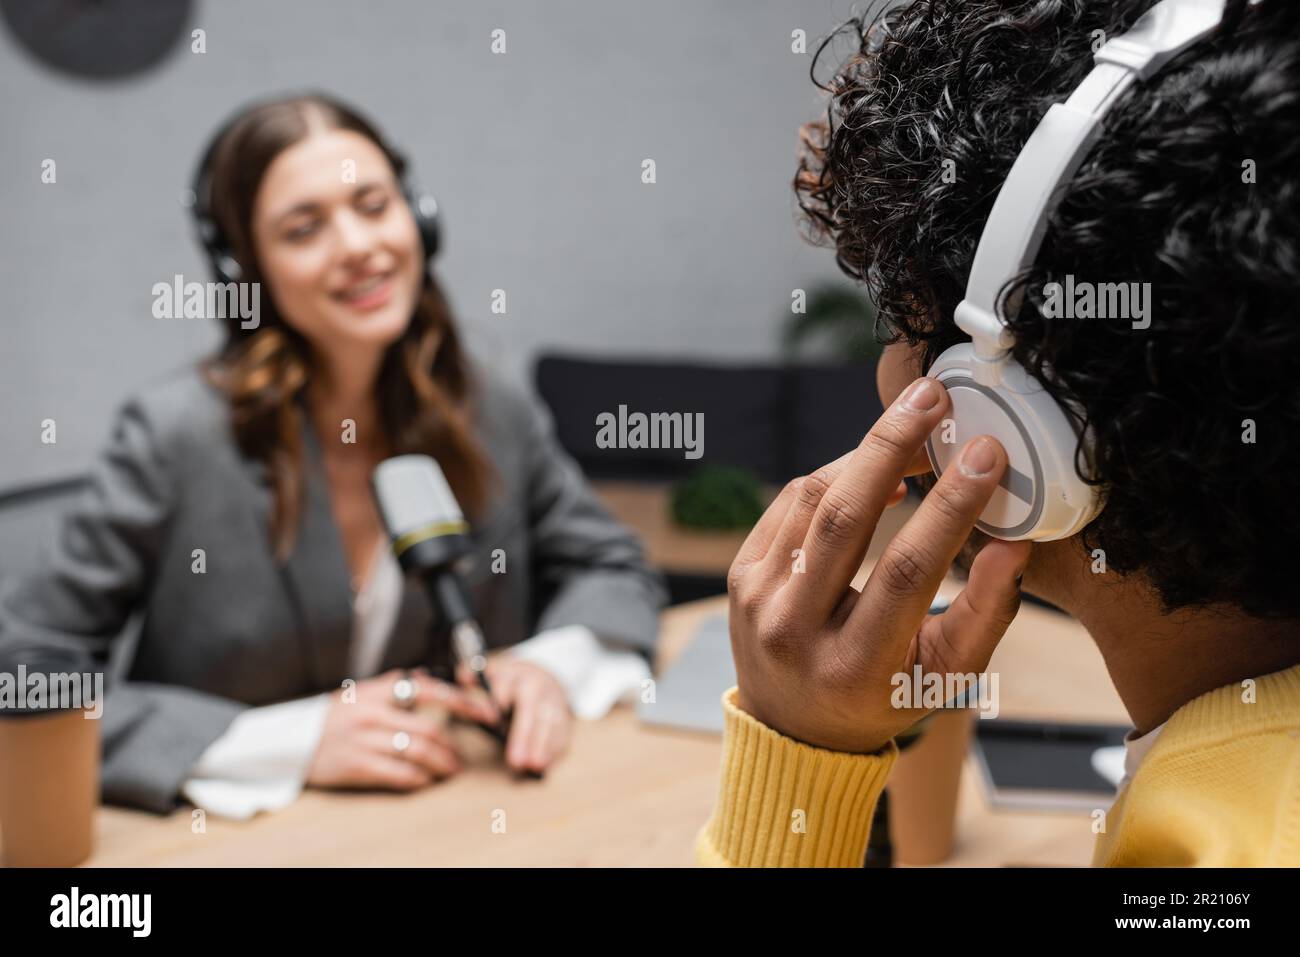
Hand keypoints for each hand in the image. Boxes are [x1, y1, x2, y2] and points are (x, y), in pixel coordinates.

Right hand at [306, 668, 500, 789]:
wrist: (290, 743)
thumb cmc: (330, 717)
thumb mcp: (359, 693)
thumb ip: (392, 684)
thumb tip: (425, 676)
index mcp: (376, 692)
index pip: (429, 690)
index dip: (463, 702)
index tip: (484, 712)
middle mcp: (373, 714)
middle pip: (429, 728)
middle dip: (453, 745)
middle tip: (462, 754)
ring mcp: (364, 741)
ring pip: (418, 752)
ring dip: (441, 764)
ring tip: (450, 769)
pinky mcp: (358, 767)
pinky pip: (399, 774)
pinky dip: (419, 778)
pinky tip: (426, 780)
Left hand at [475, 657, 572, 773]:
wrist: (543, 677)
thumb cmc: (510, 683)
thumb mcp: (492, 674)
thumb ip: (474, 676)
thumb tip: (463, 677)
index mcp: (515, 674)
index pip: (507, 684)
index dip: (501, 697)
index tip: (494, 717)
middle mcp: (537, 686)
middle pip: (530, 709)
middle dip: (524, 735)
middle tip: (515, 760)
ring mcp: (553, 701)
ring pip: (550, 722)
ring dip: (542, 745)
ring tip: (533, 766)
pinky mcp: (564, 716)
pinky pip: (562, 731)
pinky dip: (555, 749)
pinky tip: (546, 765)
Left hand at [726, 376, 1031, 754]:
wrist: (794, 730)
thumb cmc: (884, 697)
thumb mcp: (945, 677)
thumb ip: (986, 614)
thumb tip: (1012, 543)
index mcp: (854, 667)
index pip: (906, 572)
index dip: (949, 508)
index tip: (984, 455)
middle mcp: (794, 632)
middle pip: (843, 518)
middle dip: (891, 445)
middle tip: (932, 396)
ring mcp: (757, 600)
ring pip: (812, 499)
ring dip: (866, 456)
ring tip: (916, 430)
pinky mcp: (739, 576)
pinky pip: (789, 505)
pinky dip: (833, 477)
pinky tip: (872, 472)